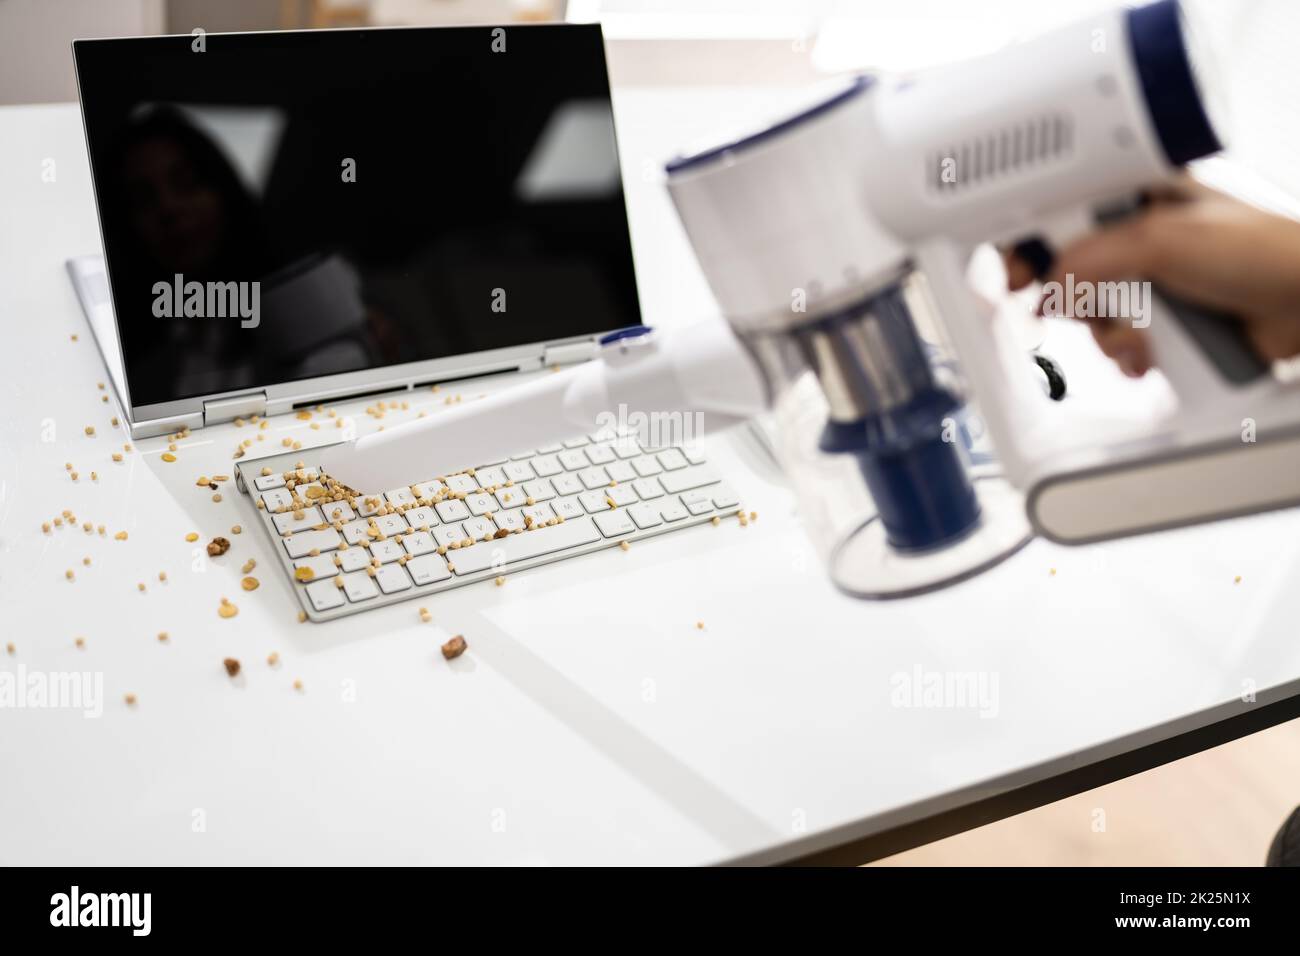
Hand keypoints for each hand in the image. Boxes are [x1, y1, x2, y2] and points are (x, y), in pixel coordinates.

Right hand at [1005, 178, 1299, 376]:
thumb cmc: (1264, 253)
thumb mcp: (1166, 241)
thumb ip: (1099, 256)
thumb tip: (1053, 282)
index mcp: (1138, 198)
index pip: (1063, 211)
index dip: (1034, 240)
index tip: (1020, 270)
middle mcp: (1141, 238)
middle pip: (1069, 271)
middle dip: (1074, 299)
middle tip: (1076, 308)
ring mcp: (1152, 283)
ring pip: (1092, 313)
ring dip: (1106, 334)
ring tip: (1138, 337)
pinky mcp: (1164, 323)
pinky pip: (1119, 342)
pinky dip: (1127, 355)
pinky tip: (1150, 354)